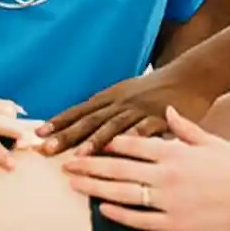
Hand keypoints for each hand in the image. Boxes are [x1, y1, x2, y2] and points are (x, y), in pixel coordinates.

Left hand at [38, 66, 215, 155]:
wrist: (190, 76)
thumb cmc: (157, 88)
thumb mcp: (127, 92)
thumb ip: (107, 108)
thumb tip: (82, 123)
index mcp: (112, 96)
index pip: (80, 110)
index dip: (59, 122)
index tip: (39, 134)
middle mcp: (122, 102)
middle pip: (90, 120)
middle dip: (67, 135)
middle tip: (47, 148)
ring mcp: (141, 109)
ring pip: (114, 127)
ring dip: (95, 141)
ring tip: (79, 155)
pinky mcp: (161, 117)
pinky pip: (146, 130)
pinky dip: (134, 139)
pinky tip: (124, 149)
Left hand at [62, 106, 229, 230]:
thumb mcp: (211, 142)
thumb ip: (185, 128)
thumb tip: (169, 111)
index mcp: (174, 151)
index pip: (131, 142)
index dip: (107, 142)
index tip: (88, 141)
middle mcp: (166, 173)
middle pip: (118, 167)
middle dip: (88, 164)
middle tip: (66, 163)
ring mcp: (168, 200)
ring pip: (122, 192)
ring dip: (95, 187)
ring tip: (74, 184)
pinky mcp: (175, 224)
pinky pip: (140, 219)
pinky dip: (120, 214)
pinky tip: (103, 209)